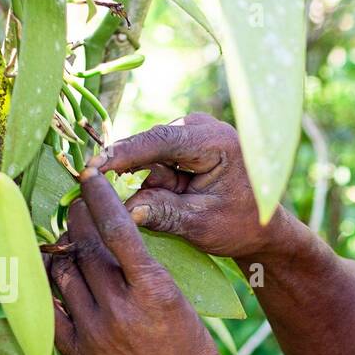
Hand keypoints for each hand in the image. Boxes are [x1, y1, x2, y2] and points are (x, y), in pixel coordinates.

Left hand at [48, 159, 234, 354]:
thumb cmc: (190, 349)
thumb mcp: (180, 300)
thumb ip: (145, 270)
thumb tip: (112, 236)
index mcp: (154, 290)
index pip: (118, 229)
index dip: (99, 198)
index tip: (88, 177)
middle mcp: (120, 308)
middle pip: (85, 248)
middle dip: (78, 221)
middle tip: (77, 207)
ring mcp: (95, 331)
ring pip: (63, 273)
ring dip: (64, 253)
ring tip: (69, 244)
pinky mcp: (78, 352)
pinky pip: (49, 310)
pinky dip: (48, 288)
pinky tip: (51, 276)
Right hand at [97, 113, 296, 259]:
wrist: (263, 227)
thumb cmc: (240, 227)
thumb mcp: (201, 226)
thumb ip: (163, 215)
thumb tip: (123, 211)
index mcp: (216, 142)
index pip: (160, 142)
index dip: (123, 155)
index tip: (91, 168)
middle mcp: (203, 127)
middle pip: (151, 148)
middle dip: (141, 179)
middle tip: (152, 206)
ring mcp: (193, 132)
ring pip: (150, 157)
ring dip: (153, 185)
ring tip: (182, 206)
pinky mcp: (184, 142)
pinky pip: (155, 161)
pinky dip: (156, 182)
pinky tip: (177, 199)